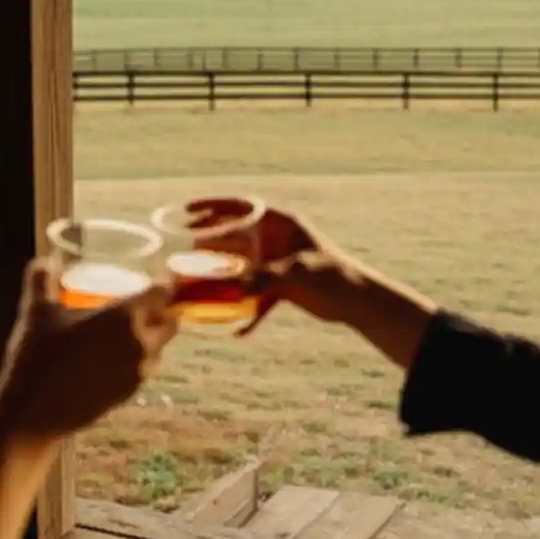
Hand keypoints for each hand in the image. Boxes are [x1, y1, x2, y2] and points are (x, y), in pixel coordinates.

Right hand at [0, 260, 177, 438]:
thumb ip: (41, 279)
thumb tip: (44, 260)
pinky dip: (136, 360)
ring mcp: (138, 372)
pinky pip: (144, 369)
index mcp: (124, 316)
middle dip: (161, 312)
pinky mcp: (131, 393)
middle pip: (169, 321)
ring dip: (149, 338)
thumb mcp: (36, 312)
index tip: (159, 278)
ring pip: (159, 347)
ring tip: (123, 333)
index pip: (161, 293)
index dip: (163, 283)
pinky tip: (110, 359)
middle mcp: (140, 343)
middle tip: (142, 306)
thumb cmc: (36, 357)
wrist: (33, 414)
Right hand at [187, 199, 366, 335]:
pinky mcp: (281, 287)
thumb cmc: (332, 275)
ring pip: (241, 265)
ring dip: (221, 275)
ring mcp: (276, 263)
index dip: (214, 206)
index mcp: (281, 223)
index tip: (189, 210)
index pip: (242, 206)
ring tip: (196, 283)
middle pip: (235, 234)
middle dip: (209, 240)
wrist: (356, 300)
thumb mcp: (298, 272)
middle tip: (183, 246)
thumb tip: (237, 290)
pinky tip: (238, 332)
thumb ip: (265, 277)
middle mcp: (275, 240)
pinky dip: (247, 313)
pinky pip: (256, 298)